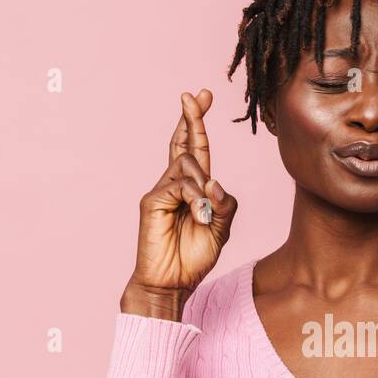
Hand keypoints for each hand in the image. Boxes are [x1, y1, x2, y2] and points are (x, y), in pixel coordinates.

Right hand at [122, 89, 238, 311]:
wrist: (172, 283)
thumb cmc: (194, 257)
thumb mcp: (222, 228)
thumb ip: (225, 203)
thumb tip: (214, 182)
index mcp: (192, 189)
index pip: (193, 148)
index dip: (196, 122)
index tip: (202, 95)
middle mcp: (174, 185)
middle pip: (185, 144)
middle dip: (194, 117)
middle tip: (201, 93)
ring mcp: (161, 192)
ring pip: (187, 165)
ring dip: (203, 185)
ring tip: (205, 215)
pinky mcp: (152, 202)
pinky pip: (178, 186)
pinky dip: (194, 199)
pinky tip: (199, 216)